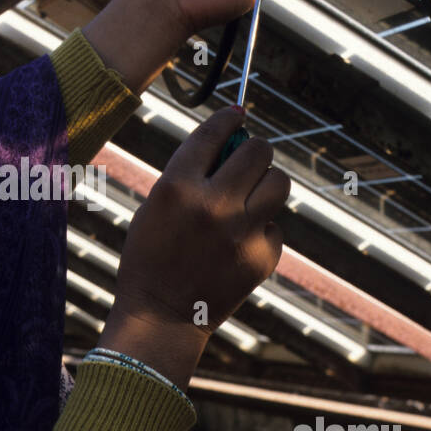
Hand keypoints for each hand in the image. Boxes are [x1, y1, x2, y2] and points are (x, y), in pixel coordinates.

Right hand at [99, 106, 290, 384]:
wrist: (160, 316)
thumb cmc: (151, 256)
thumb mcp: (155, 207)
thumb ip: (188, 174)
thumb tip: (231, 140)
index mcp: (177, 187)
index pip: (215, 132)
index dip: (229, 118)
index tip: (236, 114)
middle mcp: (213, 205)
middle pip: (258, 151)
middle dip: (254, 150)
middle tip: (249, 159)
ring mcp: (241, 233)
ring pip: (279, 184)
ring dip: (266, 184)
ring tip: (249, 197)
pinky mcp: (261, 257)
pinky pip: (273, 226)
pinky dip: (259, 230)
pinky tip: (236, 245)